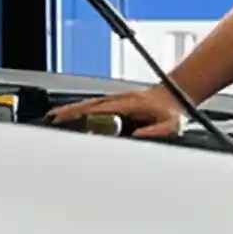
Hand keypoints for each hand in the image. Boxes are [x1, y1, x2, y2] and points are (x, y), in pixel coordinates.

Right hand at [46, 84, 185, 137]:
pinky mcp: (120, 103)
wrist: (180, 94)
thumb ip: (157, 132)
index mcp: (133, 104)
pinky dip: (82, 110)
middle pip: (92, 104)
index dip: (85, 113)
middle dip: (71, 111)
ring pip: (92, 104)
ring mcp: (121, 100)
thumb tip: (136, 139)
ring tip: (54, 118)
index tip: (69, 119)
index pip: (103, 108)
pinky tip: (72, 117)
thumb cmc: (176, 111)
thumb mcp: (172, 125)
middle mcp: (123, 99)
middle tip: (52, 119)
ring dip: (74, 110)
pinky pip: (97, 106)